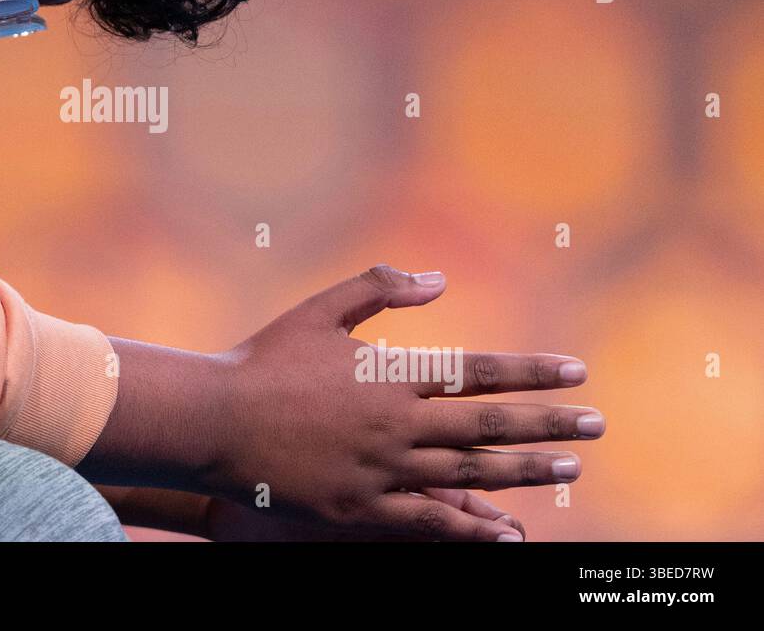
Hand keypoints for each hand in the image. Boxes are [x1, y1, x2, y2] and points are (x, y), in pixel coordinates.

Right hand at [200, 265, 601, 540]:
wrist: (213, 422)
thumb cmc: (263, 360)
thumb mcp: (319, 309)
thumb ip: (379, 290)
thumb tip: (439, 278)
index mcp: (390, 375)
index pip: (479, 372)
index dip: (531, 372)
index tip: (575, 372)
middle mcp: (397, 424)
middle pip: (489, 425)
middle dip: (549, 424)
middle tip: (597, 424)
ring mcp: (382, 471)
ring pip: (470, 474)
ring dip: (526, 471)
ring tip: (570, 468)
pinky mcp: (361, 509)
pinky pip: (429, 522)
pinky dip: (471, 527)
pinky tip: (508, 531)